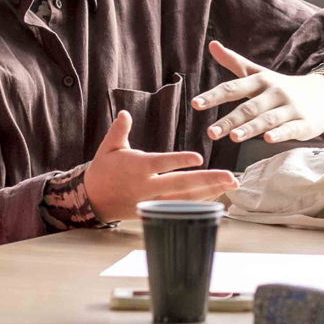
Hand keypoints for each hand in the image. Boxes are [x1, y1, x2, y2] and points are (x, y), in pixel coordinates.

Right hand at [82, 110, 237, 222]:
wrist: (92, 200)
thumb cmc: (103, 170)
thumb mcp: (108, 147)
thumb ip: (119, 131)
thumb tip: (124, 113)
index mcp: (137, 168)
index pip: (162, 164)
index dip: (180, 161)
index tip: (199, 158)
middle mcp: (147, 186)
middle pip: (181, 185)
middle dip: (208, 181)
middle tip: (230, 176)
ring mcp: (153, 201)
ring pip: (186, 198)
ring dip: (211, 191)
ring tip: (231, 184)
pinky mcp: (155, 210)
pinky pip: (181, 207)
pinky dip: (200, 201)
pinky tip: (217, 195)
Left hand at [191, 41, 323, 144]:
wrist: (322, 95)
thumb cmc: (281, 87)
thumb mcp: (259, 73)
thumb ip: (234, 62)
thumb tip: (212, 44)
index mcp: (261, 80)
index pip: (233, 88)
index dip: (214, 96)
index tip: (196, 104)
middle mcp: (275, 92)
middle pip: (249, 107)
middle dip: (229, 120)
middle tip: (211, 133)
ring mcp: (290, 108)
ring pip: (268, 118)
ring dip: (250, 128)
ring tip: (234, 137)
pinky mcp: (304, 123)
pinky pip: (291, 129)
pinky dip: (280, 134)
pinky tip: (268, 139)